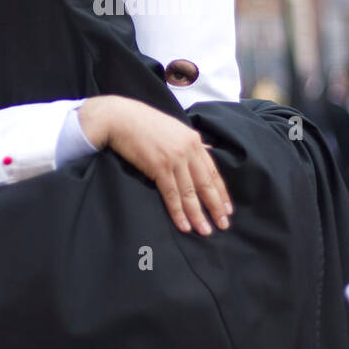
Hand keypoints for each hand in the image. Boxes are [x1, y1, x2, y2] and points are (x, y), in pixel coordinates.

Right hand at [78, 96, 231, 235]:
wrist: (120, 118)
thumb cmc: (144, 122)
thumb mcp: (174, 128)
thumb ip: (189, 142)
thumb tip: (207, 149)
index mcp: (193, 140)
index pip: (213, 171)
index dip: (221, 192)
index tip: (227, 208)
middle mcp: (188, 149)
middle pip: (206, 184)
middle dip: (216, 207)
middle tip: (223, 225)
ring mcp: (174, 158)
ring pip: (190, 192)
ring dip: (198, 215)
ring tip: (205, 231)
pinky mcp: (159, 167)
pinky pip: (172, 194)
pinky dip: (178, 212)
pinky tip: (184, 225)